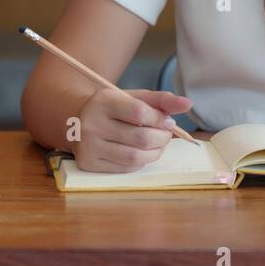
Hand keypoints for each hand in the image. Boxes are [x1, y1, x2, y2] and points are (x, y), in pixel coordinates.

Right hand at [70, 88, 192, 172]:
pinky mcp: (88, 163)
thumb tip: (188, 104)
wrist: (76, 120)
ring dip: (155, 153)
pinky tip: (142, 152)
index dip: (160, 119)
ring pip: (134, 157)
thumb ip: (161, 100)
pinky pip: (124, 168)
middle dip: (162, 138)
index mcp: (104, 102)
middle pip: (140, 138)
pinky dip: (140, 162)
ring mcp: (88, 146)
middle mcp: (92, 124)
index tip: (168, 120)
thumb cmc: (113, 108)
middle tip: (167, 134)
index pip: (140, 112)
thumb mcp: (134, 97)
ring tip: (158, 144)